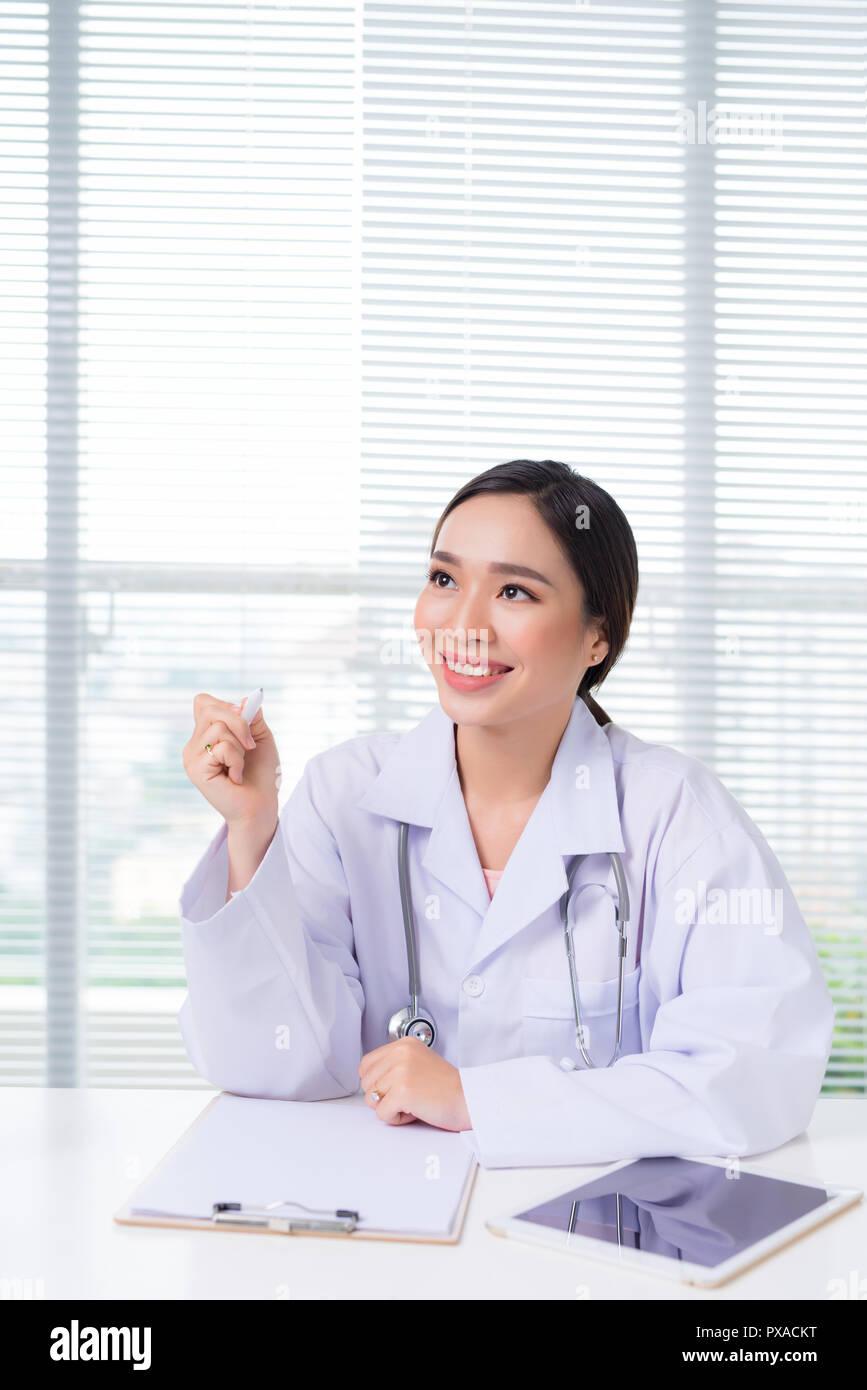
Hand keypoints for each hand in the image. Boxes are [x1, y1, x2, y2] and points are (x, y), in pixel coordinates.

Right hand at [182, 691, 279, 829]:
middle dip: (240, 722)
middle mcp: (194, 743)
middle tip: (250, 746)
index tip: (245, 724)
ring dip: (240, 747)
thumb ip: (253, 717)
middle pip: (211, 708)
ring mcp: (192, 756)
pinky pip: (221, 748)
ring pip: (218, 727)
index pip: (203, 702)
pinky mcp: (196, 769)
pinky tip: (234, 777)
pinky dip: (237, 760)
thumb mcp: (261, 738)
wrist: (260, 806)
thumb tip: (246, 700)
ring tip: (239, 767)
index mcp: (205, 734)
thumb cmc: (261, 775)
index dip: (226, 707)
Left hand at [358, 1037, 471, 1130]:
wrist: (470, 1101)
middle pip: (366, 1083)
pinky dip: (397, 1119)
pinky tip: (416, 1110)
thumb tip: (367, 1079)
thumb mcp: (418, 1063)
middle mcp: (401, 1053)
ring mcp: (401, 1071)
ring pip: (371, 1099)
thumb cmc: (448, 1088)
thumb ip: (393, 1065)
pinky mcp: (402, 1091)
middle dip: (383, 1096)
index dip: (378, 1082)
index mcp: (404, 1044)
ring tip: (414, 1101)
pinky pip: (382, 1114)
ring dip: (391, 1107)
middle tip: (410, 1096)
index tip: (397, 1087)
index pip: (366, 1064)